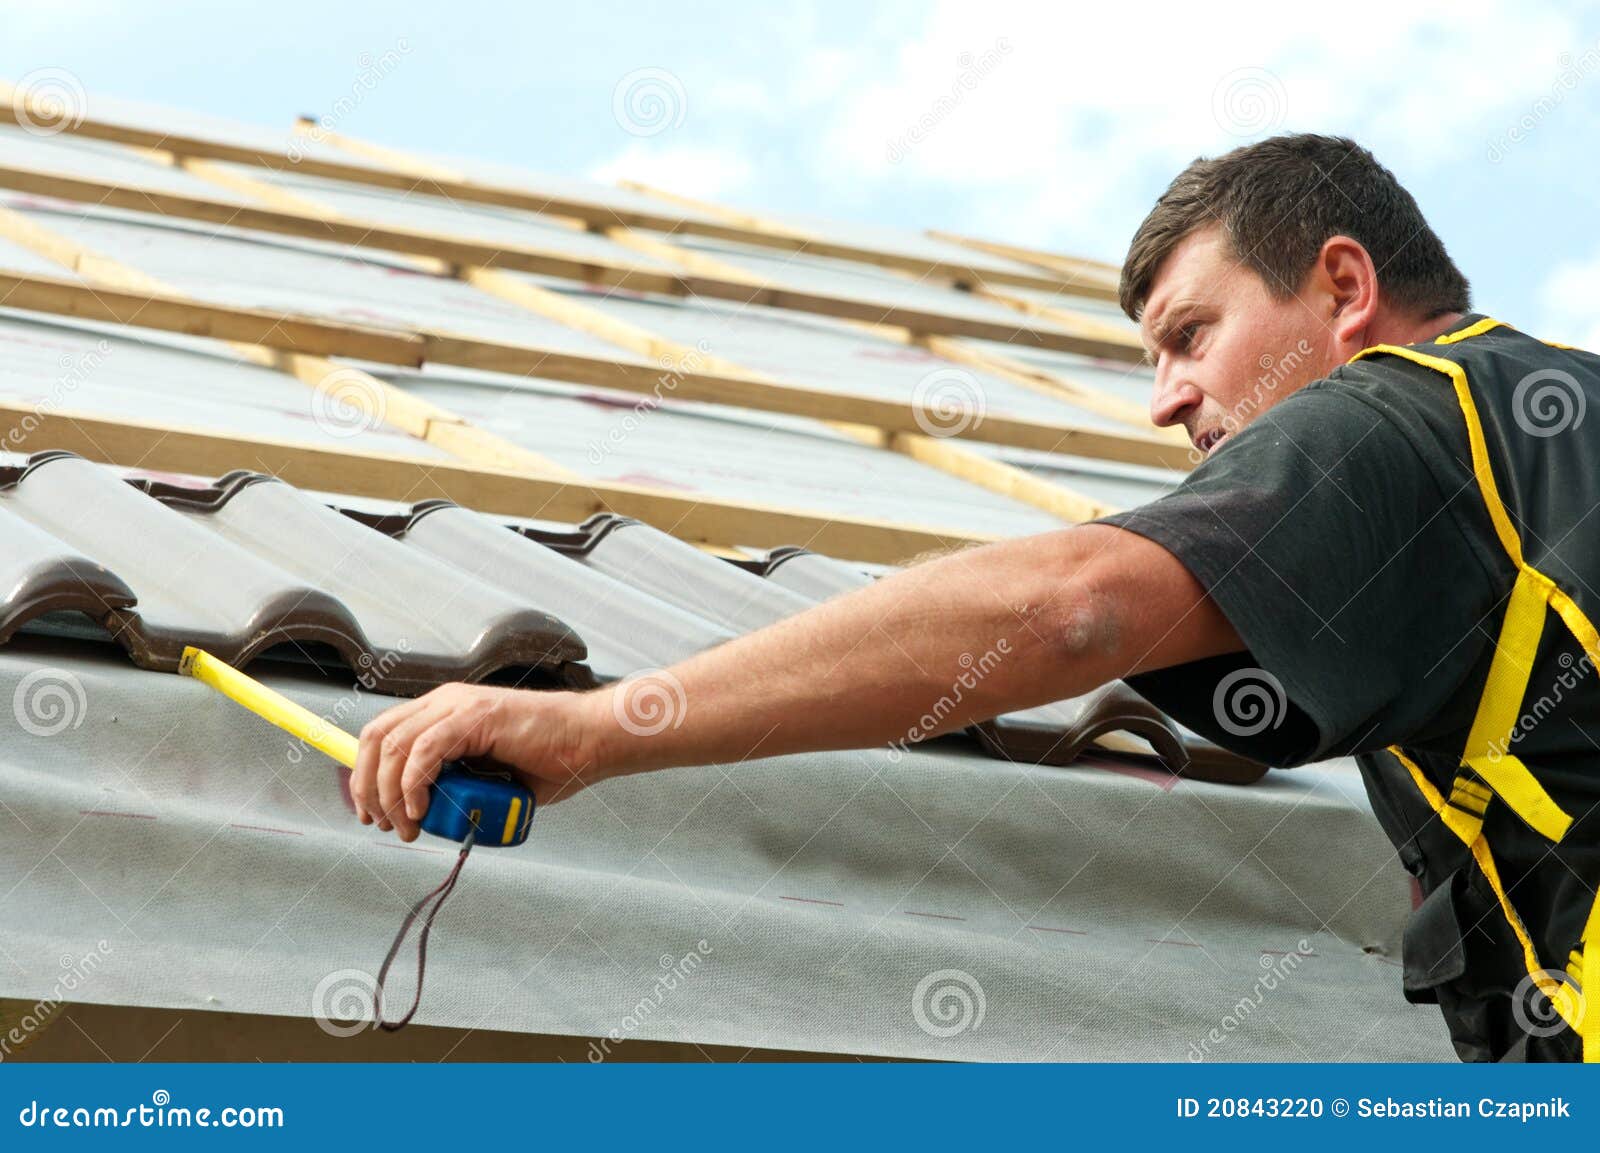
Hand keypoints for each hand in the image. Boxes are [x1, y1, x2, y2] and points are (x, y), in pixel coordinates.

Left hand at [353, 683, 596, 841]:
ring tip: (408, 826)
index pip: (383, 735)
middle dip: (368, 787)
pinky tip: (423, 809)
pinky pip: (425, 751)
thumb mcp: (488, 776)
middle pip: (377, 738)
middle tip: (383, 824)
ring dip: (391, 795)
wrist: (589, 740)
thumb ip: (458, 786)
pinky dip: (415, 784)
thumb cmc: (550, 759)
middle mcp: (445, 702)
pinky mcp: (475, 717)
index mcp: (444, 711)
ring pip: (395, 746)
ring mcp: (458, 706)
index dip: (364, 775)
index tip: (371, 812)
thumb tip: (433, 817)